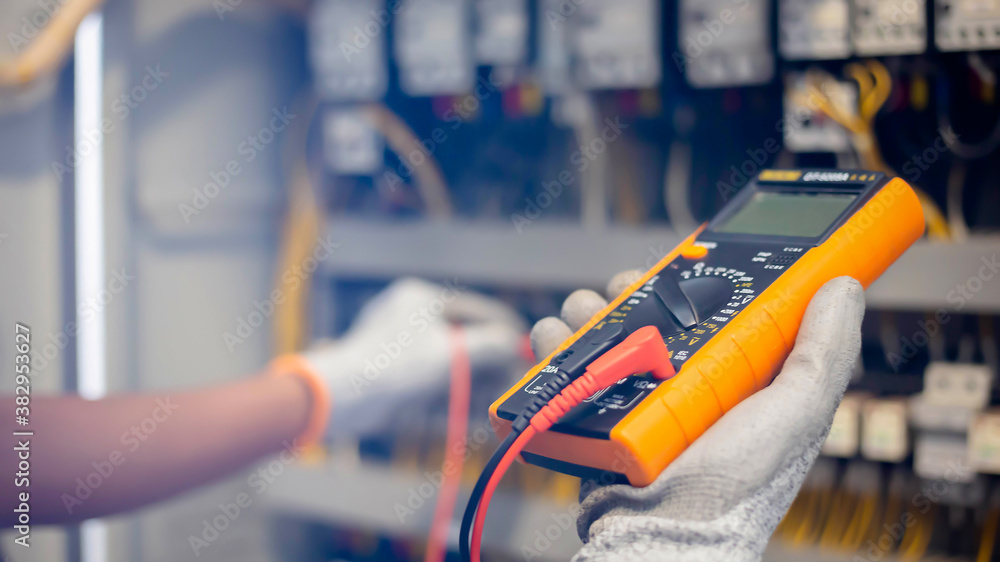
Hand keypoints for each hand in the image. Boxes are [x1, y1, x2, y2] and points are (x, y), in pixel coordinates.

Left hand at [304, 278, 525, 439]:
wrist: (341, 400)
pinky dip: (451, 402)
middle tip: (514, 380)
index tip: (524, 343)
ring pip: (446, 368)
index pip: (472, 308)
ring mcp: (396, 351)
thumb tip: (513, 341)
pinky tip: (474, 419)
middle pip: (459, 341)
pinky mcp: (389, 381)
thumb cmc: (396, 367)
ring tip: (499, 403)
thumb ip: (488, 346)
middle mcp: (406, 320)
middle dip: (489, 364)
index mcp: (418, 300)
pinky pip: (429, 388)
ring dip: (473, 387)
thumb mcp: (451, 354)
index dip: (502, 327)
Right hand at [531, 274, 864, 561]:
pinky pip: (568, 371)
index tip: (679, 262)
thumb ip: (824, 351)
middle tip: (620, 288)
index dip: (693, 278)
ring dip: (584, 313)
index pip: (709, 309)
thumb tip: (843, 286)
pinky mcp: (595, 419)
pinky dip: (553, 348)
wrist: (668, 532)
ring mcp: (633, 403)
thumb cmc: (737, 485)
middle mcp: (680, 387)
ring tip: (580, 314)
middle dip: (627, 291)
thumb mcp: (798, 413)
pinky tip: (553, 340)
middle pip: (647, 315)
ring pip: (601, 335)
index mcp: (730, 379)